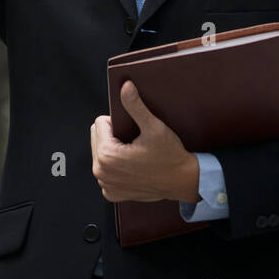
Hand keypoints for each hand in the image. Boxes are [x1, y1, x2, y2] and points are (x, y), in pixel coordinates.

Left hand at [90, 81, 200, 202]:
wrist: (182, 182)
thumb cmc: (170, 155)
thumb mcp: (154, 127)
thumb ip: (135, 106)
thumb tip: (125, 86)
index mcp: (107, 155)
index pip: (99, 123)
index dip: (118, 122)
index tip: (134, 131)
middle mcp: (101, 172)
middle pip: (96, 137)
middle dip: (112, 135)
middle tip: (134, 141)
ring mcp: (105, 184)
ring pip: (99, 153)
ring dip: (112, 150)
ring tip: (133, 153)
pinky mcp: (111, 193)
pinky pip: (105, 170)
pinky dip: (115, 166)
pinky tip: (131, 166)